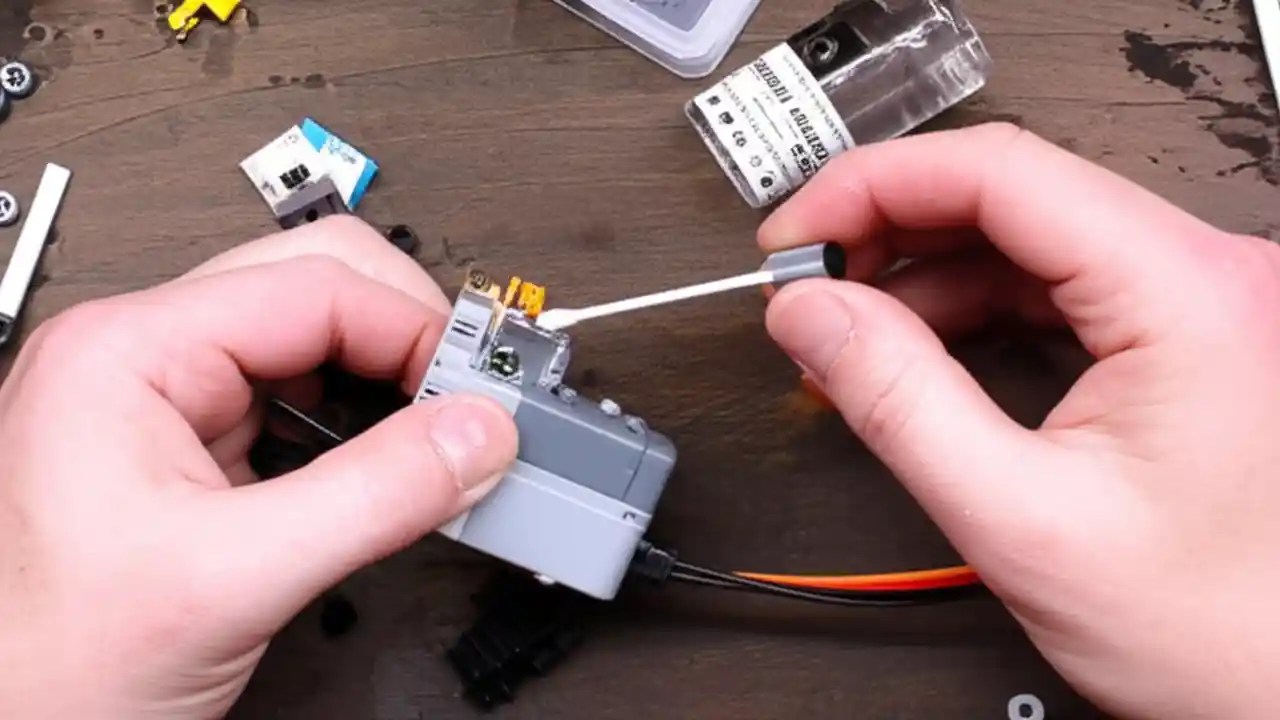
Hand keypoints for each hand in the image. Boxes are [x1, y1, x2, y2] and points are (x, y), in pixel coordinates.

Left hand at [0, 217, 516, 717]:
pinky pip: (296, 408)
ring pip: (312, 347)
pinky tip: (386, 470)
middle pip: (315, 288)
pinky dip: (356, 432)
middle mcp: (141, 360)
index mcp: (126, 351)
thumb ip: (374, 496)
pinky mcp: (187, 455)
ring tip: (439, 440)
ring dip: (384, 387)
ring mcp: (163, 406)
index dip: (413, 331)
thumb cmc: (41, 667)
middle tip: (469, 400)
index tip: (479, 391)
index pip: (314, 288)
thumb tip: (475, 436)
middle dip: (403, 340)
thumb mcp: (234, 577)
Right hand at [761, 123, 1279, 719]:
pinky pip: (1048, 288)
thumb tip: (810, 313)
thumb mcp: (1021, 519)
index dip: (874, 187)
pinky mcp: (1172, 336)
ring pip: (1021, 239)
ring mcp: (1192, 302)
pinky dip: (966, 309)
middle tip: (805, 279)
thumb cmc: (1215, 628)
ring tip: (844, 329)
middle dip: (888, 228)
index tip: (798, 233)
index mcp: (1187, 292)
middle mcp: (1204, 274)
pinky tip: (909, 349)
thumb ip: (900, 401)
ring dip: (920, 274)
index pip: (1000, 174)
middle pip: (1009, 193)